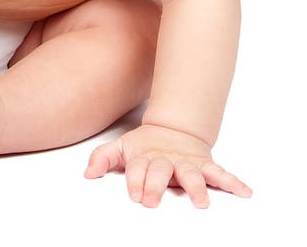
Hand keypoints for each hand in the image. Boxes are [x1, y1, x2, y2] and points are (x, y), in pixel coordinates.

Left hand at [84, 123, 252, 207]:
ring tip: (201, 203)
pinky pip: (220, 173)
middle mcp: (166, 160)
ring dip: (197, 188)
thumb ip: (103, 158)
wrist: (172, 129)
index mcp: (144, 157)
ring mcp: (186, 163)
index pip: (137, 170)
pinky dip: (233, 182)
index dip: (135, 181)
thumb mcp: (121, 148)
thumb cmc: (144, 146)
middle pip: (161, 172)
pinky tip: (245, 192)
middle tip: (152, 200)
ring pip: (192, 174)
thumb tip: (87, 174)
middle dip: (156, 186)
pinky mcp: (204, 165)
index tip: (135, 195)